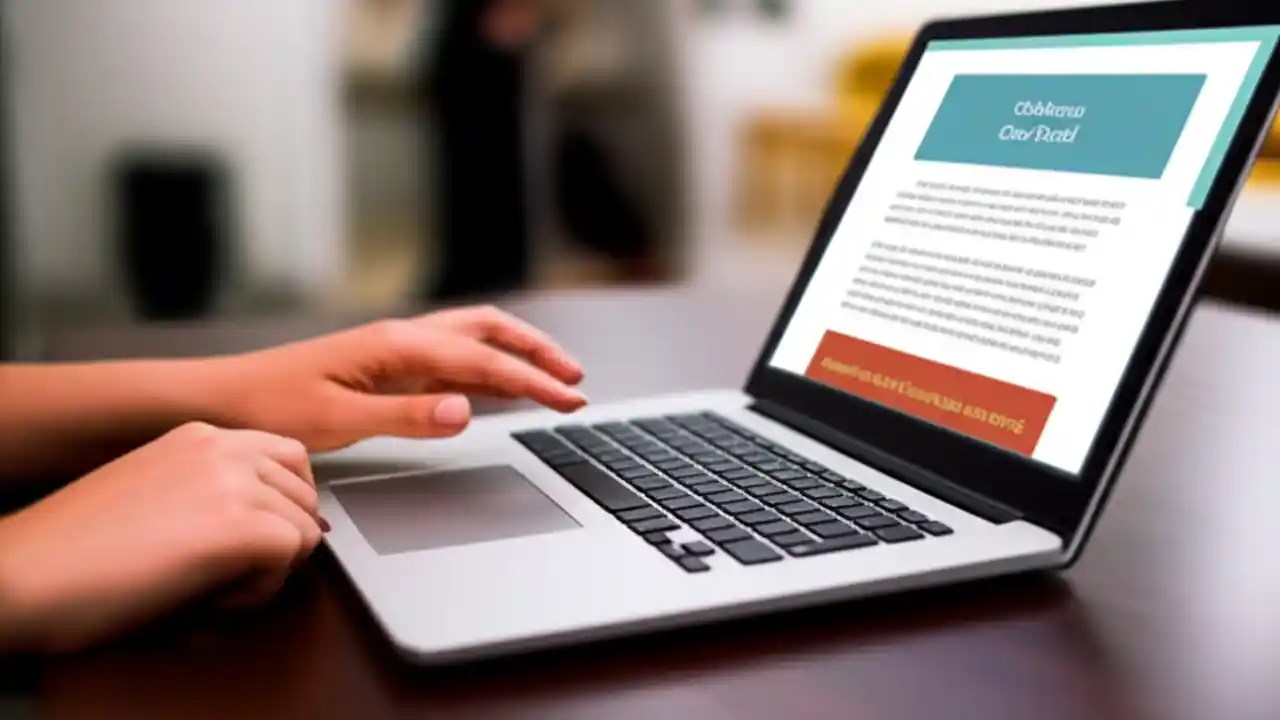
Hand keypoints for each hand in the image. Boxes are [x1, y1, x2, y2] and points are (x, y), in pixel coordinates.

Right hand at [0, 422, 321, 652]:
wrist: (25, 571)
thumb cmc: (74, 550)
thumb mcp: (156, 492)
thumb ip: (213, 489)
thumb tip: (275, 514)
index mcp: (200, 436)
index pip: (289, 456)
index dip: (285, 502)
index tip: (261, 535)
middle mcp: (223, 448)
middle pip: (305, 494)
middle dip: (280, 538)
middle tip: (227, 570)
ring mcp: (234, 482)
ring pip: (306, 527)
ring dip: (270, 567)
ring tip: (211, 584)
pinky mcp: (240, 525)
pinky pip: (293, 556)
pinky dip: (261, 588)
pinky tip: (211, 595)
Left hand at [215, 305, 586, 450]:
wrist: (225, 399)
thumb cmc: (271, 407)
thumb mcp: (337, 420)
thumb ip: (406, 415)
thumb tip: (466, 410)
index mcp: (397, 345)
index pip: (484, 360)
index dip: (534, 379)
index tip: (571, 398)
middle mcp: (403, 339)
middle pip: (489, 330)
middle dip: (537, 351)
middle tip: (575, 379)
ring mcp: (397, 351)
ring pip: (474, 341)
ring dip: (517, 356)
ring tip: (553, 379)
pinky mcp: (388, 368)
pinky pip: (451, 362)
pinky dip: (487, 370)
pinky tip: (500, 388)